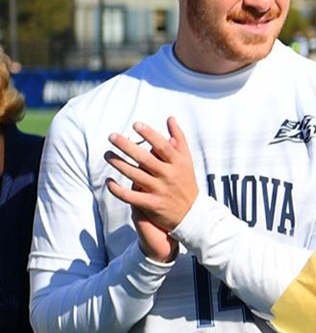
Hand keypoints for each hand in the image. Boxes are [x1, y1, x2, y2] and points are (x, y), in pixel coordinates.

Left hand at [104, 118, 197, 261]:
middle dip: (127, 146)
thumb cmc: (186, 182)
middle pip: (145, 159)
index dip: (150, 135)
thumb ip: (179, 139)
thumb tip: (170, 118)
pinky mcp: (152, 204)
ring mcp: (160, 190)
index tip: (136, 125)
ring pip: (134, 175)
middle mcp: (169, 176)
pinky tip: (109, 182)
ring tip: (107, 154)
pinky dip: (117, 189)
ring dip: (118, 163)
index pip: (163, 146)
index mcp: (178, 163)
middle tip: (112, 136)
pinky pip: (130, 196)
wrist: (192, 214)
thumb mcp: (187, 160)